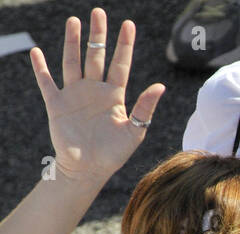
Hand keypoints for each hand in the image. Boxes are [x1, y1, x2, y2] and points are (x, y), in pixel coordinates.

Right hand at [30, 9, 164, 183]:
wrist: (88, 170)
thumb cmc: (114, 154)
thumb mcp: (134, 131)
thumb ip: (145, 108)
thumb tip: (159, 85)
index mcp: (115, 96)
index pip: (121, 64)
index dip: (125, 45)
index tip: (129, 24)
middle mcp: (94, 90)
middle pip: (96, 55)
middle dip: (98, 34)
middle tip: (99, 12)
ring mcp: (75, 95)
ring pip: (73, 62)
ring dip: (72, 42)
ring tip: (74, 21)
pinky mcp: (57, 104)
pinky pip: (47, 82)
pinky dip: (40, 68)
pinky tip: (36, 52)